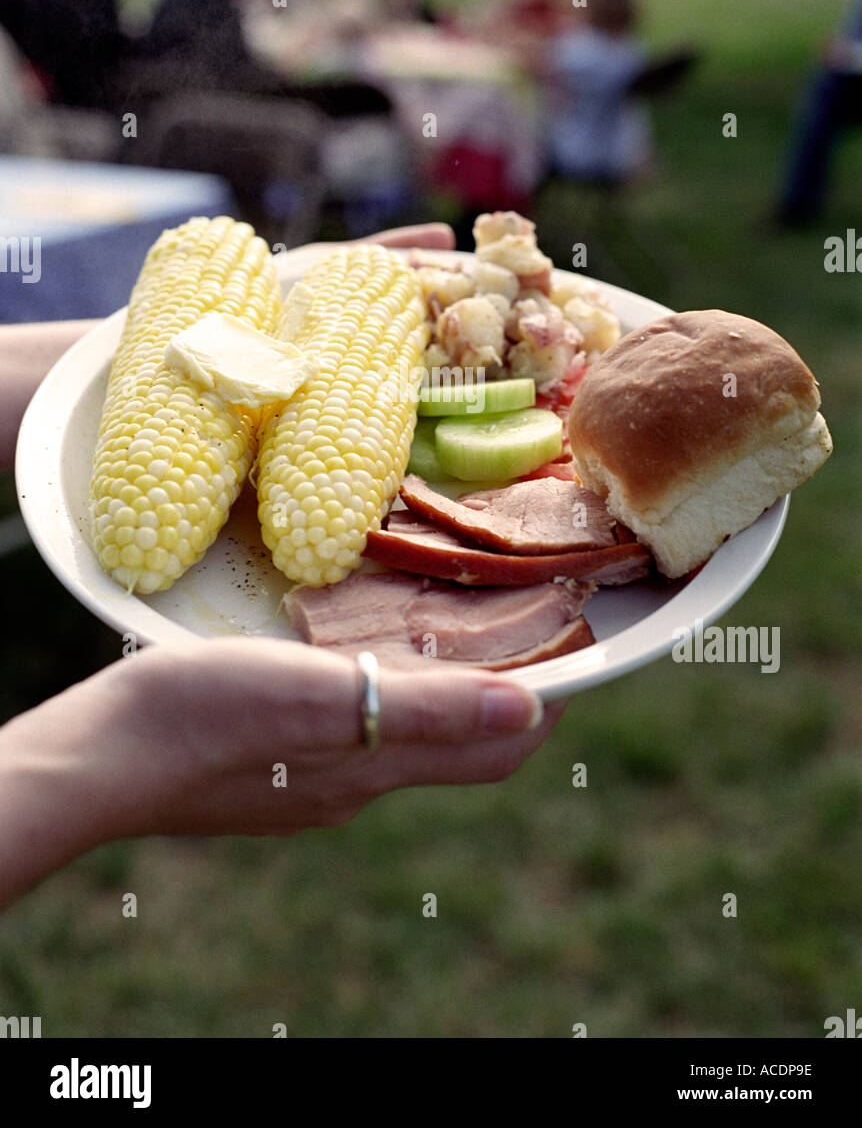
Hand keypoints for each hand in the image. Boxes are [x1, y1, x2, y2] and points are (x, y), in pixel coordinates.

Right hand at [0, 638, 563, 904]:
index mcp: (379, 764)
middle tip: (510, 615)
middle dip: (494, 686)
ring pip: (399, 730)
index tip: (569, 644)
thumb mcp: (322, 695)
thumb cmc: (205, 714)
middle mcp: (356, 783)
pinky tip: (346, 653)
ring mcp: (310, 782)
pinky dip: (374, 690)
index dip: (545, 700)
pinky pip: (348, 729)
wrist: (99, 756)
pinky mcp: (271, 767)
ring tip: (434, 621)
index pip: (497, 748)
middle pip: (454, 739)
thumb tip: (534, 712)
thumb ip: (428, 708)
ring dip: (432, 685)